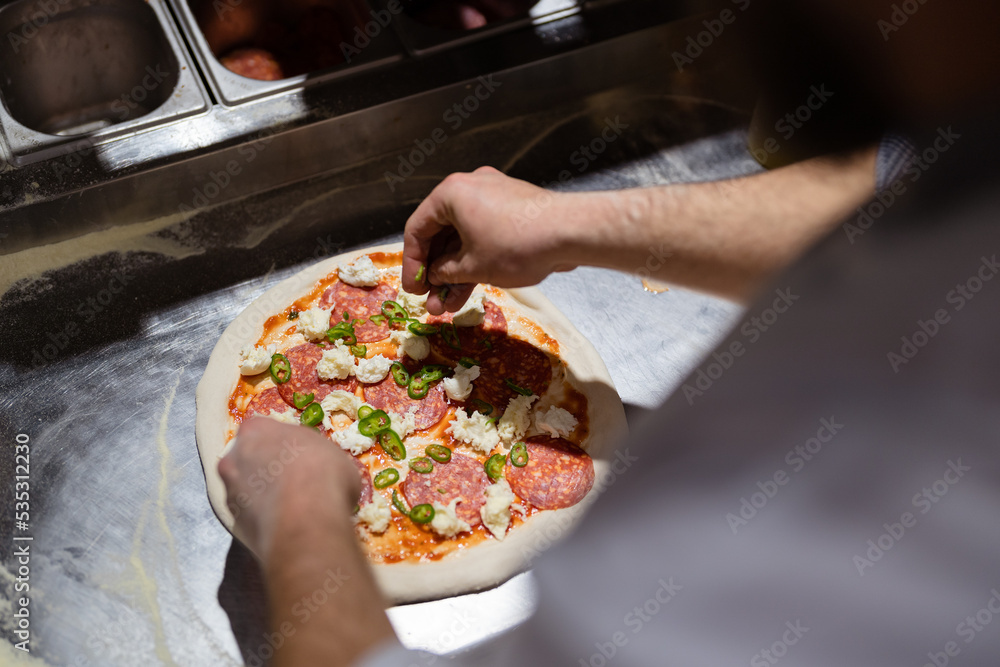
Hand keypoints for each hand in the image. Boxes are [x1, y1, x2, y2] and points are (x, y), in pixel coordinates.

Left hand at [218, 418, 359, 562]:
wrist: (307, 520)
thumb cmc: (324, 475)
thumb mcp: (333, 455)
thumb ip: (316, 459)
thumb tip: (320, 474)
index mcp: (257, 429)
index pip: (265, 431)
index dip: (283, 445)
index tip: (298, 457)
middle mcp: (235, 456)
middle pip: (249, 459)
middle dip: (267, 469)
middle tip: (293, 482)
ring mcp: (231, 490)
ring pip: (246, 489)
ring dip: (264, 496)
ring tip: (292, 509)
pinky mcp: (235, 521)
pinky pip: (251, 516)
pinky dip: (265, 519)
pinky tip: (286, 525)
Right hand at [401, 167, 578, 313]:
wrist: (570, 232)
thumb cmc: (517, 244)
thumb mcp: (474, 265)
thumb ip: (446, 272)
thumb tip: (435, 275)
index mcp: (451, 193)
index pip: (418, 229)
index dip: (412, 263)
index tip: (413, 288)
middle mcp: (470, 189)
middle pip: (441, 235)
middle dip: (436, 273)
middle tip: (430, 300)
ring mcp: (493, 198)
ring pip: (464, 239)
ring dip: (455, 272)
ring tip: (448, 305)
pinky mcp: (512, 210)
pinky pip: (483, 236)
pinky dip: (475, 260)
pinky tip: (469, 289)